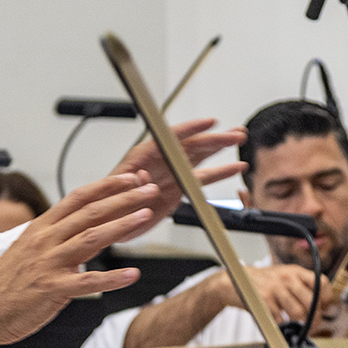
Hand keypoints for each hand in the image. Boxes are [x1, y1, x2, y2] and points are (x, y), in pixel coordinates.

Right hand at [0, 174, 162, 347]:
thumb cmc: (4, 285)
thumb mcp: (29, 251)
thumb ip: (57, 241)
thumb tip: (82, 235)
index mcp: (40, 228)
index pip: (78, 198)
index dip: (106, 186)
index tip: (129, 178)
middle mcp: (45, 240)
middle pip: (90, 212)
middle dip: (123, 198)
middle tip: (148, 189)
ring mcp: (48, 263)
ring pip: (91, 238)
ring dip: (121, 225)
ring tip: (145, 215)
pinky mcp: (51, 288)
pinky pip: (87, 282)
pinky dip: (111, 278)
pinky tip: (131, 275)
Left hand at [110, 118, 247, 237]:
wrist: (110, 223)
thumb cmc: (107, 205)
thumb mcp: (114, 195)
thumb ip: (127, 186)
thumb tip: (139, 178)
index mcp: (142, 157)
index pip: (169, 139)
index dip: (190, 130)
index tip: (209, 123)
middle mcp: (160, 161)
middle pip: (191, 144)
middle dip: (215, 138)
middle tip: (235, 134)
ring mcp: (171, 173)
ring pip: (200, 156)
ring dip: (220, 147)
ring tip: (239, 140)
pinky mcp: (178, 188)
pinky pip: (202, 178)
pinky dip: (220, 172)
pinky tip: (235, 167)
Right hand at [223, 264, 328, 323]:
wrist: (234, 281)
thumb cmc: (262, 282)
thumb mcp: (283, 276)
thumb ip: (300, 286)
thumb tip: (320, 306)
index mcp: (295, 271)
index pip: (321, 283)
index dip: (326, 298)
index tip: (324, 308)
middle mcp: (288, 278)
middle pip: (312, 302)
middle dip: (315, 319)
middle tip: (313, 327)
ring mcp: (276, 289)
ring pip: (299, 313)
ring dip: (302, 327)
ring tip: (301, 331)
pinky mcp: (264, 301)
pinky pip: (281, 320)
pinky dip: (284, 329)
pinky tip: (283, 330)